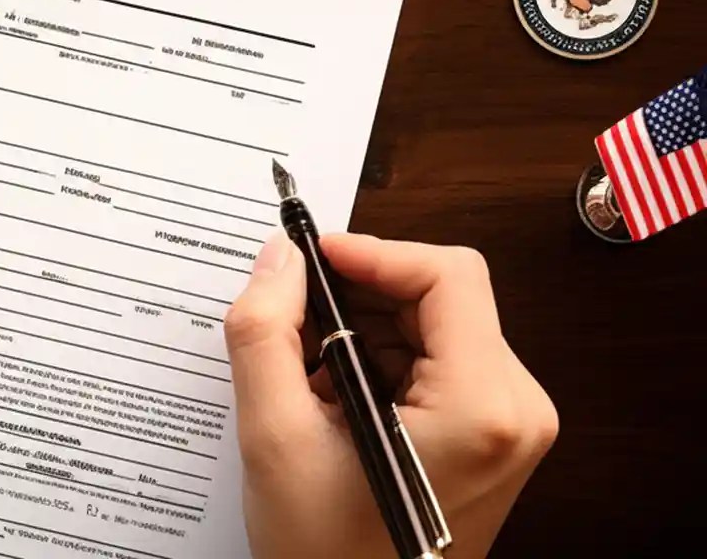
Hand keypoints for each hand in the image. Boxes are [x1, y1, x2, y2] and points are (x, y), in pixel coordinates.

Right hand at [224, 233, 557, 558]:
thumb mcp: (276, 439)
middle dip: (357, 297)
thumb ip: (265, 334)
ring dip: (362, 330)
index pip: (447, 276)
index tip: (313, 258)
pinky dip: (378, 359)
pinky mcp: (491, 432)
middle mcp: (515, 409)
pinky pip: (436, 360)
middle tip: (293, 319)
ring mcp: (509, 422)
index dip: (373, 253)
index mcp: (483, 408)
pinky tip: (331, 397)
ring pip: (433, 324)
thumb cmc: (329, 557)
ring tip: (306, 375)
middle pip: (439, 296)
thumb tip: (279, 260)